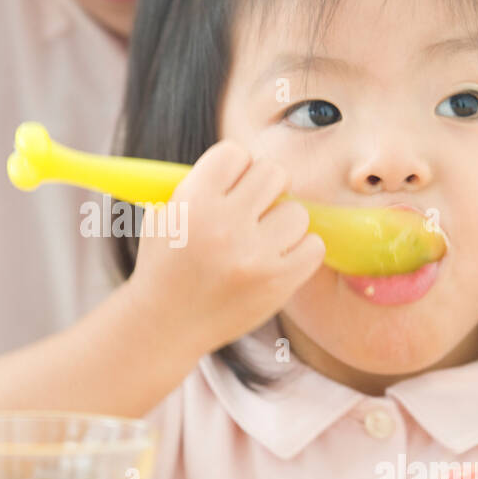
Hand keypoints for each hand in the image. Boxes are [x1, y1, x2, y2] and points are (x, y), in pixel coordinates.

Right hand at [128, 141, 324, 353]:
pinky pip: (314, 246)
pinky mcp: (277, 282)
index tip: (230, 188)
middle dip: (265, 189)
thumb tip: (245, 163)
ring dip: (283, 224)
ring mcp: (253, 255)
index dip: (235, 169)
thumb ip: (201, 185)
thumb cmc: (165, 266)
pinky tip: (278, 259)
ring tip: (262, 242)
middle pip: (273, 173)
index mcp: (192, 201)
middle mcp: (224, 224)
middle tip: (253, 211)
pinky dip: (300, 251)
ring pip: (298, 211)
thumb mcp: (164, 216)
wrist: (163, 325)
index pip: (234, 153)